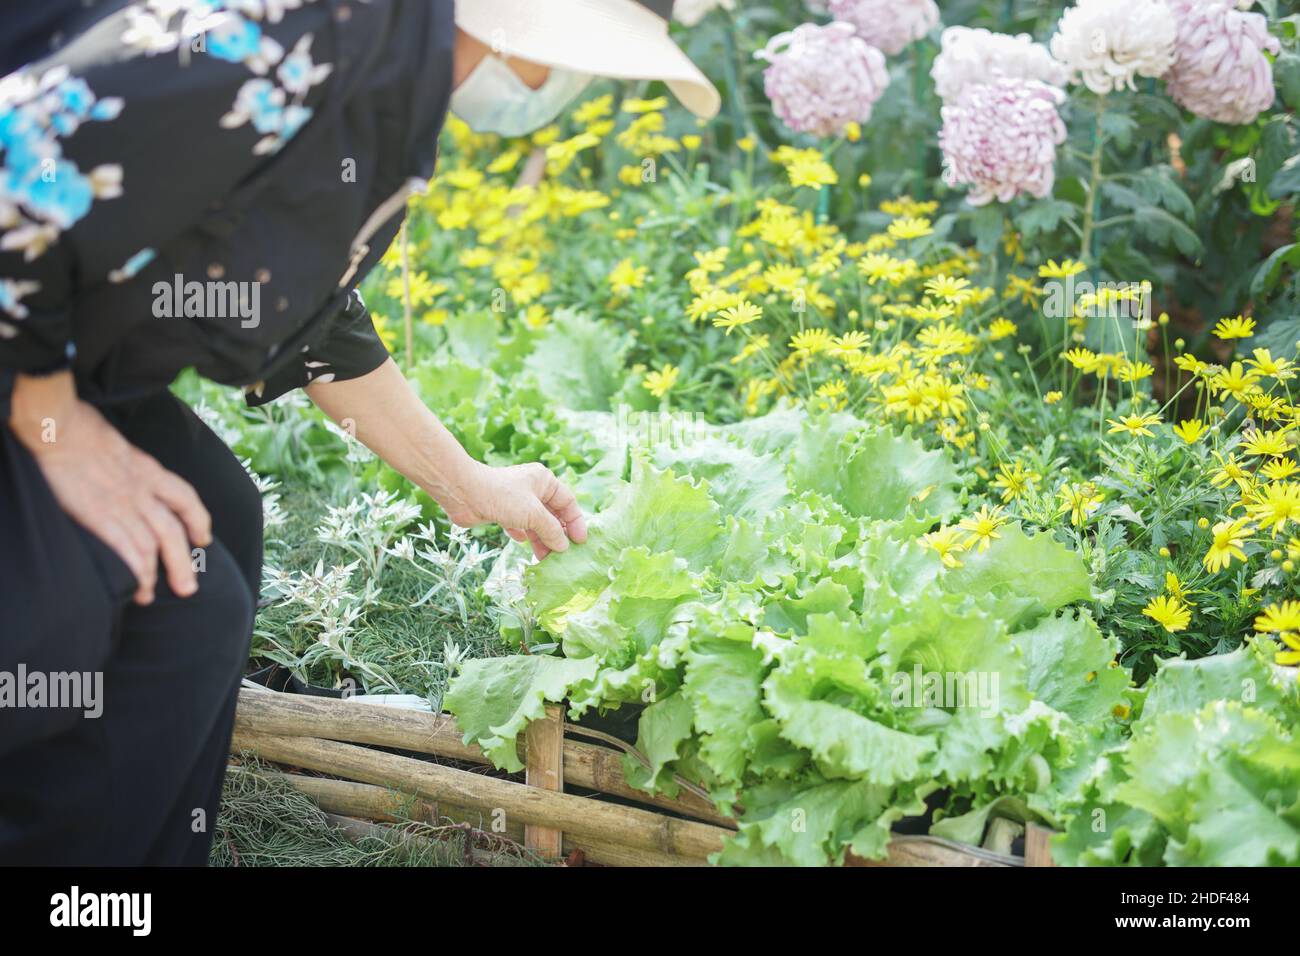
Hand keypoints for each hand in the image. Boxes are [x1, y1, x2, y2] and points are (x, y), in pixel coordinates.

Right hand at [9, 372, 211, 604]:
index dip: (199, 520)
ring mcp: (124, 504)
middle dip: (183, 562)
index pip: (185, 497)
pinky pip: (127, 551)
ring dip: (155, 575)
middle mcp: (142, 490)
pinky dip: (136, 573)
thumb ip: (122, 462)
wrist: (59, 426)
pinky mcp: (101, 515)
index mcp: (147, 469)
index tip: (203, 538)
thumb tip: (115, 467)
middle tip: (188, 587)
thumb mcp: (114, 441)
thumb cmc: (76, 426)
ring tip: (152, 596)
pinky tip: (135, 589)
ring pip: (153, 547)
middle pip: (173, 531)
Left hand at [441, 460, 586, 559]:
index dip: (576, 522)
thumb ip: (551, 530)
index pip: (568, 502)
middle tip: (563, 555)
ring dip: (541, 539)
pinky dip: (524, 535)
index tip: (580, 541)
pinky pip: (519, 526)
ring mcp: (517, 500)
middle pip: (552, 514)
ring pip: (535, 523)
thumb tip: (563, 546)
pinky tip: (525, 545)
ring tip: (546, 558)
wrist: (464, 493)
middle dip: (557, 534)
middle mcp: (532, 489)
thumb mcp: (533, 514)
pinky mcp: (502, 511)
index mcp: (544, 481)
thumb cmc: (502, 496)